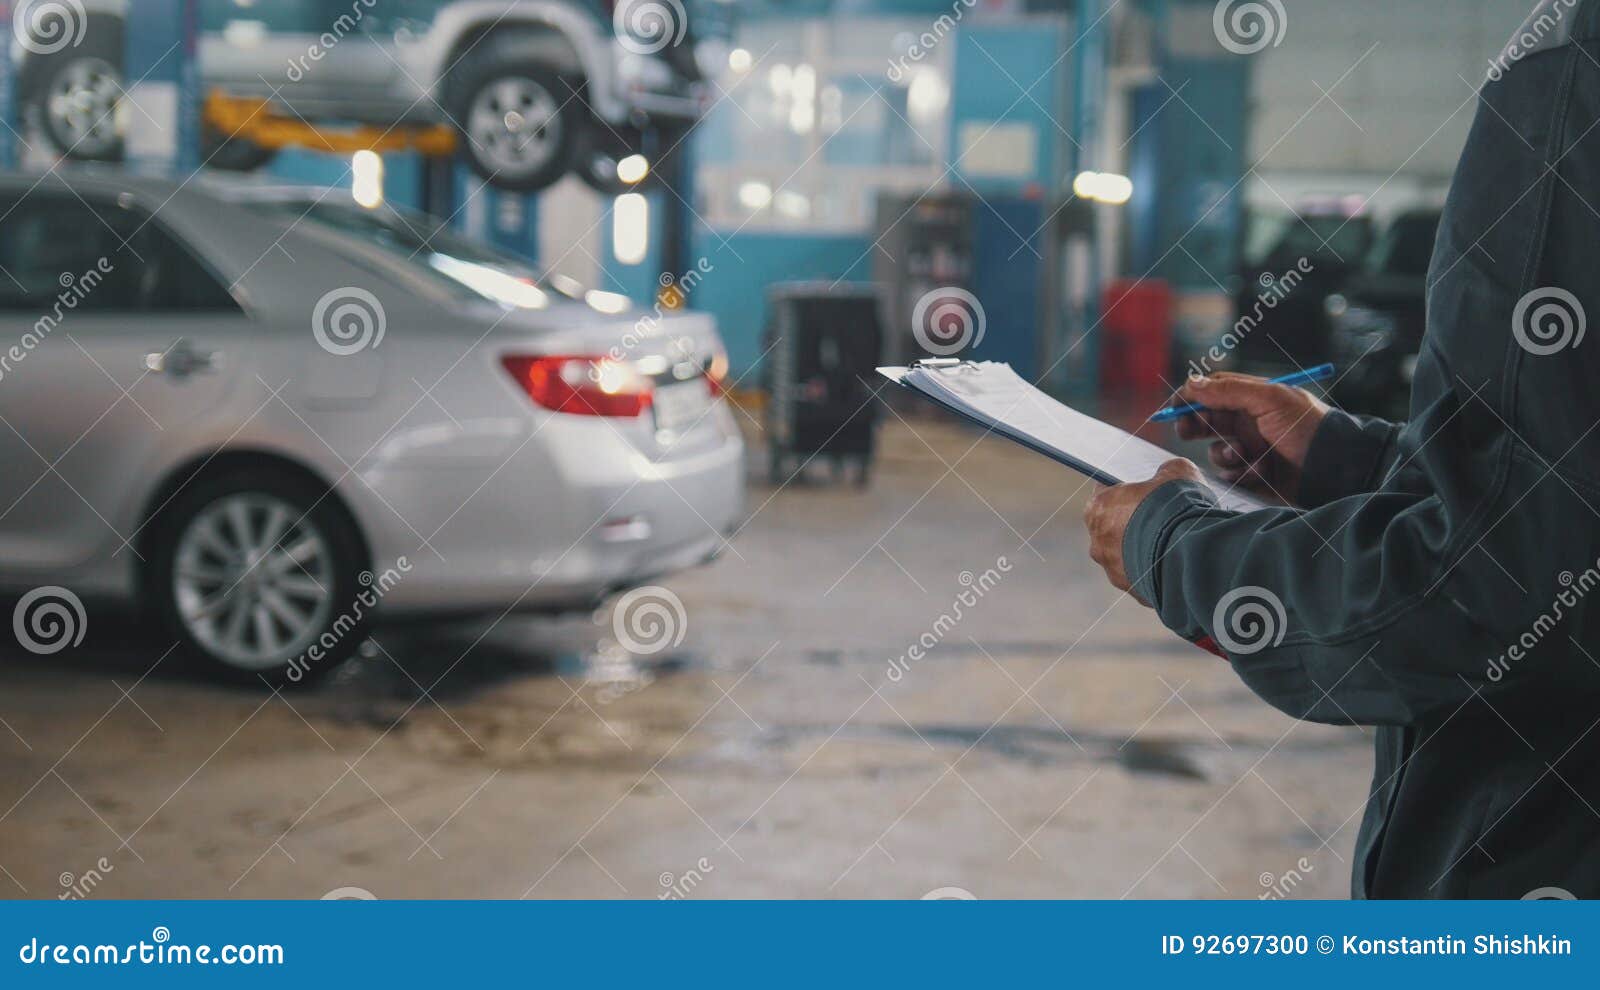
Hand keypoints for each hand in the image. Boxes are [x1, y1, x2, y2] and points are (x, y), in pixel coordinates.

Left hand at [1084, 458, 1204, 602]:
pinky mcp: (1133, 591)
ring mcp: (1114, 570)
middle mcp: (1098, 543)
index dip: (1127, 492)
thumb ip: (1166, 471)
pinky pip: (1143, 576)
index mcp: (1098, 509)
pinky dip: (1157, 570)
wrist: (1191, 553)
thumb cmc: (1177, 508)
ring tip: (1175, 543)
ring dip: (1146, 549)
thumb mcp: (1177, 472)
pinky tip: (1178, 562)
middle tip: (1164, 519)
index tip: (1146, 493)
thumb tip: (1169, 473)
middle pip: (1114, 528)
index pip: (1105, 494)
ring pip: (1128, 555)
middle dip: (1136, 523)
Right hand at [1172, 372, 1329, 503]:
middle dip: (1194, 425)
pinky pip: (1230, 475)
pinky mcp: (1254, 475)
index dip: (1190, 396)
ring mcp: (1251, 449)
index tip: (1173, 407)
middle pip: (1207, 420)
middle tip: (1186, 431)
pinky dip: (1240, 474)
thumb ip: (1229, 390)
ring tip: (1247, 456)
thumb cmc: (1308, 428)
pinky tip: (1261, 472)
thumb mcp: (1270, 400)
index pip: (1212, 390)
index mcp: (1254, 398)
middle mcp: (1249, 422)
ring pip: (1216, 451)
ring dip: (1225, 454)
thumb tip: (1192, 383)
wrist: (1335, 469)